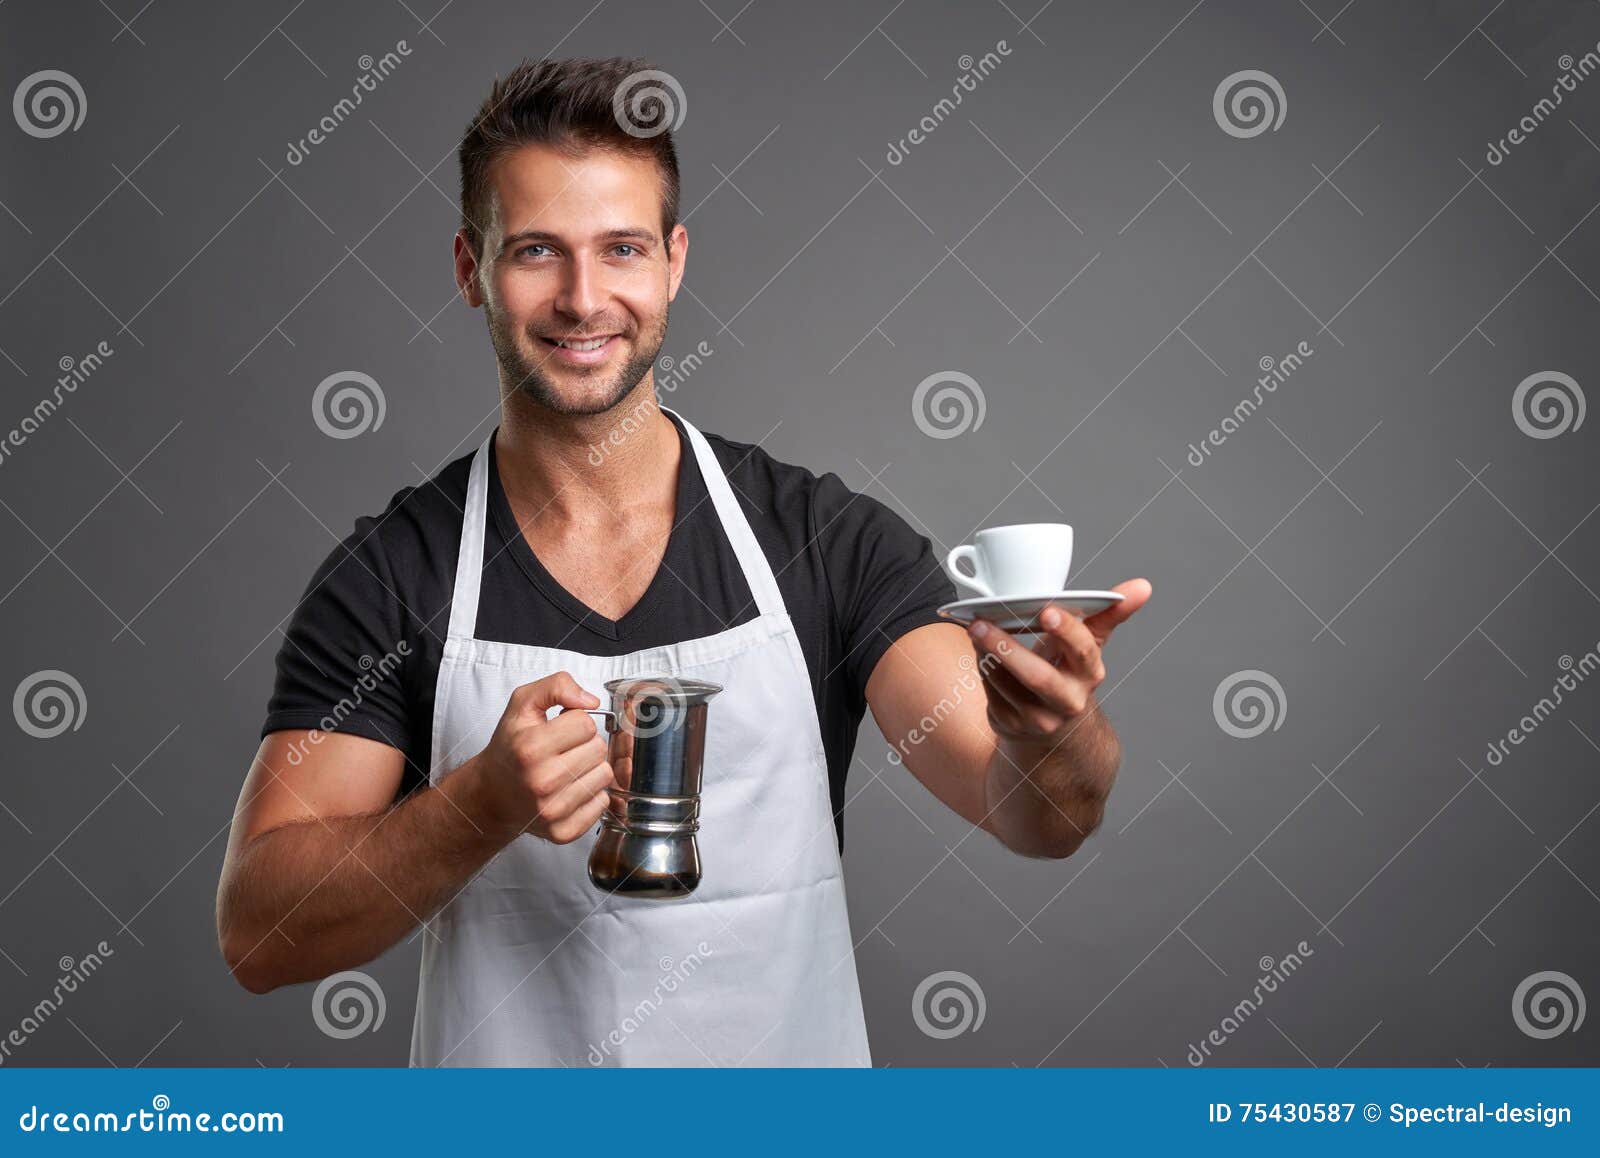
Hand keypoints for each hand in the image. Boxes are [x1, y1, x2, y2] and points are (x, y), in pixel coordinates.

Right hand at [468, 671, 614, 843]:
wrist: (490, 795)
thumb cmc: (509, 749)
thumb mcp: (522, 704)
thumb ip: (556, 686)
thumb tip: (590, 700)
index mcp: (530, 748)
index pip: (586, 723)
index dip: (575, 722)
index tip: (559, 730)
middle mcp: (540, 781)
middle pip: (598, 749)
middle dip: (584, 745)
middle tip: (562, 750)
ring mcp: (552, 810)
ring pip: (604, 776)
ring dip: (590, 769)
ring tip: (566, 769)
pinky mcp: (562, 832)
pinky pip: (602, 803)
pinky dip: (590, 795)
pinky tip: (569, 790)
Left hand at [967, 578, 1151, 744]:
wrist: (1057, 729)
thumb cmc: (1069, 674)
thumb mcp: (1088, 646)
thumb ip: (1108, 614)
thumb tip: (1142, 586)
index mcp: (1089, 674)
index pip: (1082, 650)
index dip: (1066, 631)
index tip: (1047, 610)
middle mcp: (1067, 700)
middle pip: (1038, 677)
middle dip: (1007, 649)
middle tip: (980, 623)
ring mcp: (1037, 717)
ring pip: (1006, 684)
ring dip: (986, 655)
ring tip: (974, 628)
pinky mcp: (1010, 724)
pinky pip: (991, 693)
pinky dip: (982, 668)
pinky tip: (978, 649)